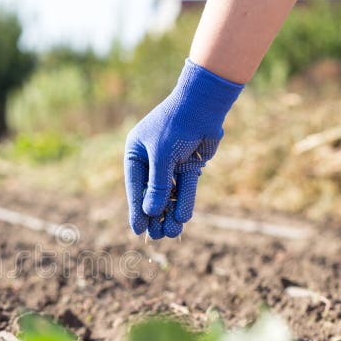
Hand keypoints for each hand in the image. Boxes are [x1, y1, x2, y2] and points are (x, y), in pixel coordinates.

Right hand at [124, 59, 242, 238]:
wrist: (205, 104)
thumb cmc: (177, 125)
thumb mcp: (163, 156)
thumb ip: (158, 185)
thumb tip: (151, 213)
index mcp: (136, 154)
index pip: (135, 187)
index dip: (137, 210)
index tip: (138, 230)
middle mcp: (152, 160)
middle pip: (152, 194)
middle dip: (155, 215)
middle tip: (156, 236)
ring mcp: (171, 164)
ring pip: (170, 194)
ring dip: (170, 213)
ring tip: (171, 232)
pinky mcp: (189, 165)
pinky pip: (185, 188)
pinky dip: (184, 202)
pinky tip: (183, 219)